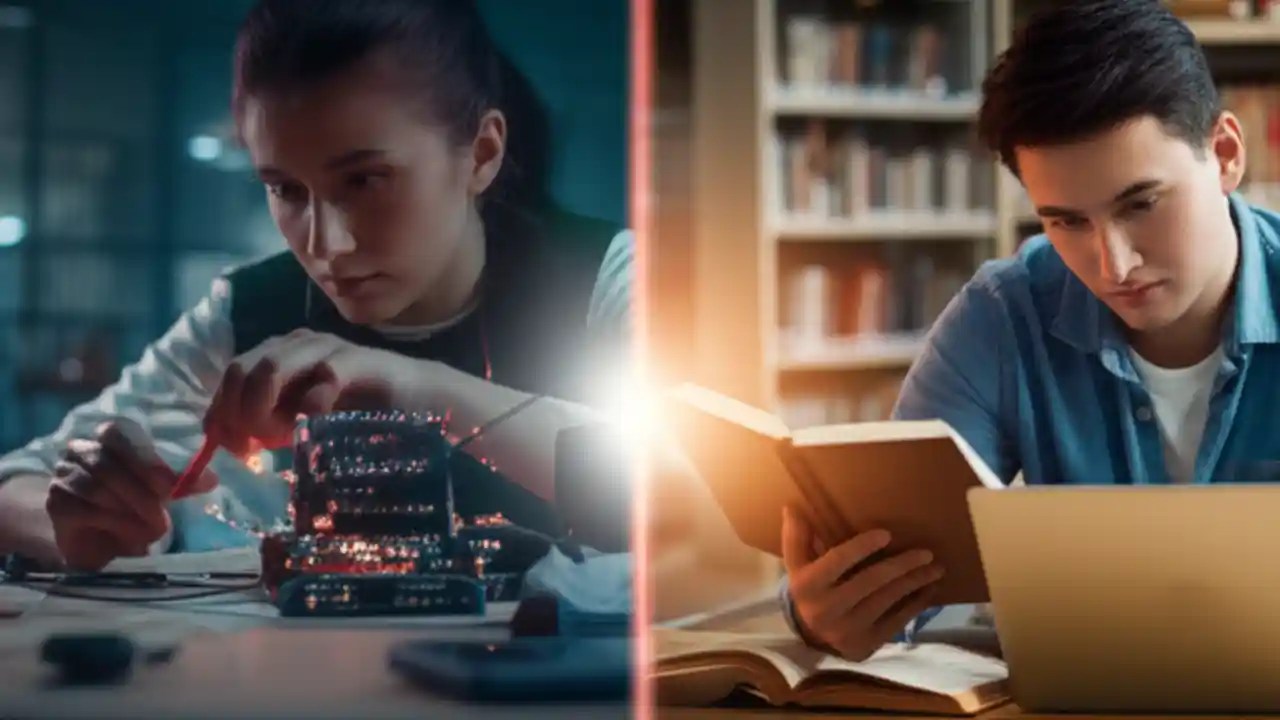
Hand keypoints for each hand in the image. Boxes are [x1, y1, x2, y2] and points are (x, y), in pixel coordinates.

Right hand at [46, 418, 216, 570]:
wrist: (98, 537)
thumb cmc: (133, 505)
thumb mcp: (162, 492)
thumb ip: (182, 484)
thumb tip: (211, 479)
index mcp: (109, 437)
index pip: (119, 432)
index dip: (145, 459)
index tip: (170, 486)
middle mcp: (81, 450)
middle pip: (106, 462)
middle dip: (139, 490)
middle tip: (162, 513)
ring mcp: (64, 475)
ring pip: (95, 488)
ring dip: (129, 510)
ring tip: (153, 528)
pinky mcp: (56, 504)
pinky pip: (82, 510)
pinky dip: (112, 523)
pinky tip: (129, 533)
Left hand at [204, 330, 425, 454]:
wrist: (420, 401)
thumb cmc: (361, 413)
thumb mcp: (303, 419)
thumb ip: (270, 423)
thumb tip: (230, 440)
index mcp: (282, 353)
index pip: (233, 373)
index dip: (221, 411)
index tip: (227, 448)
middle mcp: (299, 343)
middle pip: (243, 368)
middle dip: (238, 412)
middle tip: (251, 448)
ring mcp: (328, 349)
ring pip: (271, 368)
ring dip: (264, 409)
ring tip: (280, 438)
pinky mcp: (357, 362)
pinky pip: (321, 378)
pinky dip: (309, 407)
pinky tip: (313, 427)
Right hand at [782, 506, 943, 660]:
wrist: (812, 637)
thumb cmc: (810, 589)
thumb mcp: (797, 564)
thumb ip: (796, 537)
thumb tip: (792, 506)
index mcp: (808, 585)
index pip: (837, 561)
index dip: (862, 547)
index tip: (887, 534)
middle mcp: (826, 609)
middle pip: (871, 581)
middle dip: (902, 565)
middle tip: (927, 552)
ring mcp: (848, 629)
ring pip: (888, 600)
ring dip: (915, 582)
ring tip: (935, 568)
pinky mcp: (867, 643)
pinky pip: (897, 620)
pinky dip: (916, 603)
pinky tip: (929, 589)